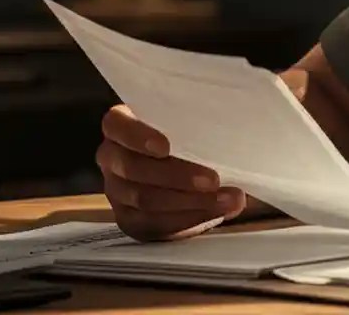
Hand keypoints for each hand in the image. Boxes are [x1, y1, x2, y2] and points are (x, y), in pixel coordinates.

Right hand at [97, 104, 246, 240]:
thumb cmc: (191, 139)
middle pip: (133, 168)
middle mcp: (112, 157)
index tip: (165, 147)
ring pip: (145, 199)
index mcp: (121, 126)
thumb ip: (202, 130)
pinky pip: (154, 224)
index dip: (138, 136)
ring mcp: (116, 191)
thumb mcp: (194, 127)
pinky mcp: (129, 220)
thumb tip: (236, 142)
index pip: (117, 125)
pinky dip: (188, 219)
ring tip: (227, 199)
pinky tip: (214, 213)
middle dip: (177, 176)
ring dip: (191, 201)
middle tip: (212, 180)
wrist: (189, 173)